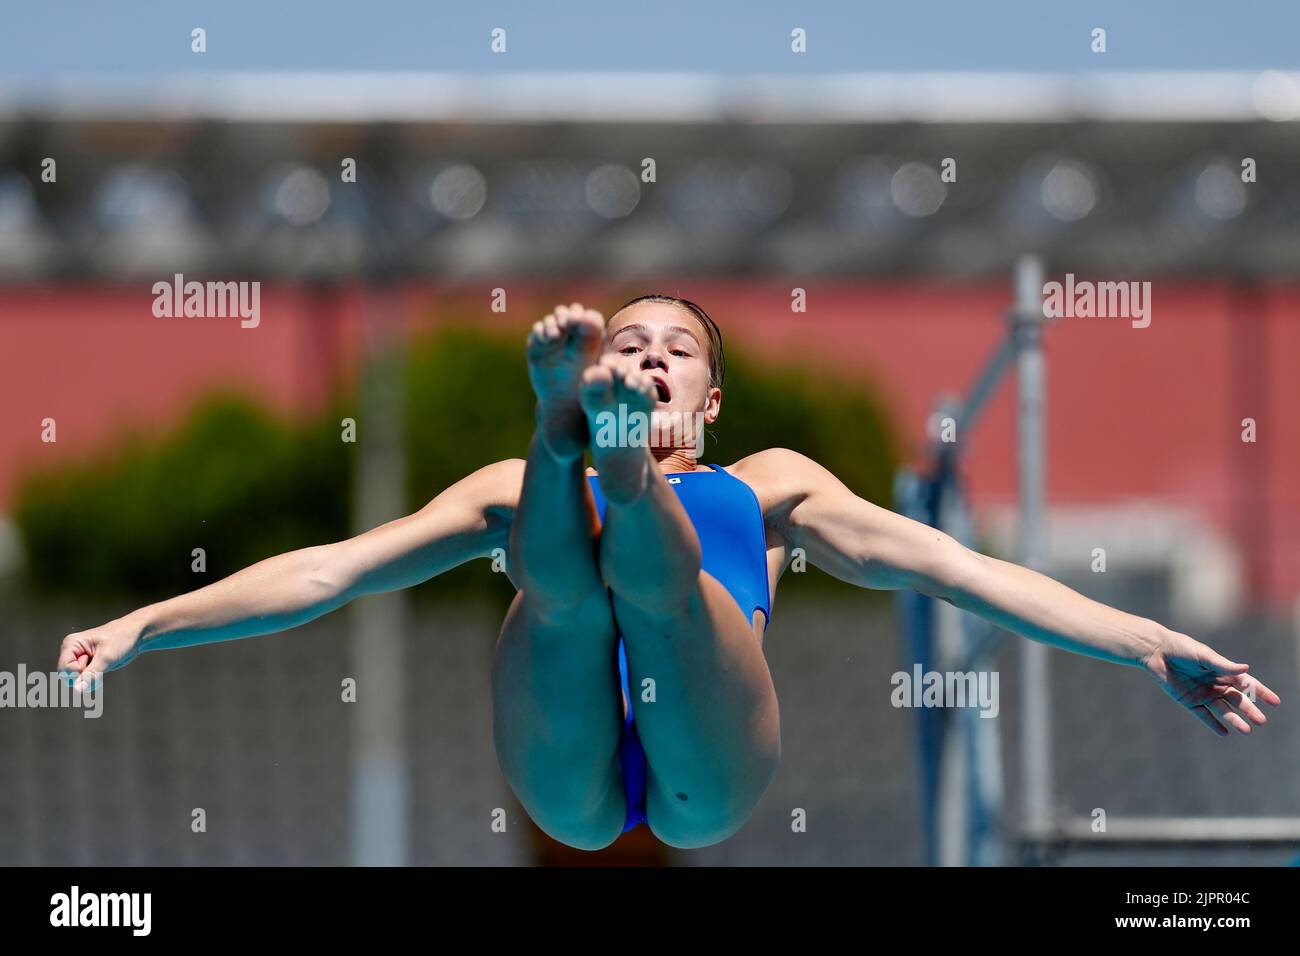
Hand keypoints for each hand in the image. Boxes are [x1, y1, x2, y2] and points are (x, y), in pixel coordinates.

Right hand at [57, 616, 145, 691]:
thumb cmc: (122, 639)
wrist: (137, 634)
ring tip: (105, 664)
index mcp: (71, 644)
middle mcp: (72, 651)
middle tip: (101, 664)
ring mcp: (79, 658)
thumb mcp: (107, 658)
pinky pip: (85, 679)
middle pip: (68, 676)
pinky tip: (105, 668)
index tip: (94, 663)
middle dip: (85, 676)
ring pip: (77, 680)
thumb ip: (91, 675)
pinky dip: (95, 678)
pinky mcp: (88, 664)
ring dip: (92, 678)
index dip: (78, 672)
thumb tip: (78, 689)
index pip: (64, 669)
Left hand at [1143, 627, 1280, 735]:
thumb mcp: (1203, 655)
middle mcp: (1216, 684)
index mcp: (1223, 671)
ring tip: (1247, 730)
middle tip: (1261, 721)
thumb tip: (1246, 669)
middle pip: (1237, 700)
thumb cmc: (1182, 648)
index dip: (1262, 693)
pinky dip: (1213, 724)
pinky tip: (1224, 733)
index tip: (1275, 703)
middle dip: (1250, 710)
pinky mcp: (1189, 701)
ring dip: (1235, 720)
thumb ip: (1223, 665)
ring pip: (1223, 710)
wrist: (1156, 652)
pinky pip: (1203, 715)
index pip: (1247, 684)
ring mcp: (1203, 694)